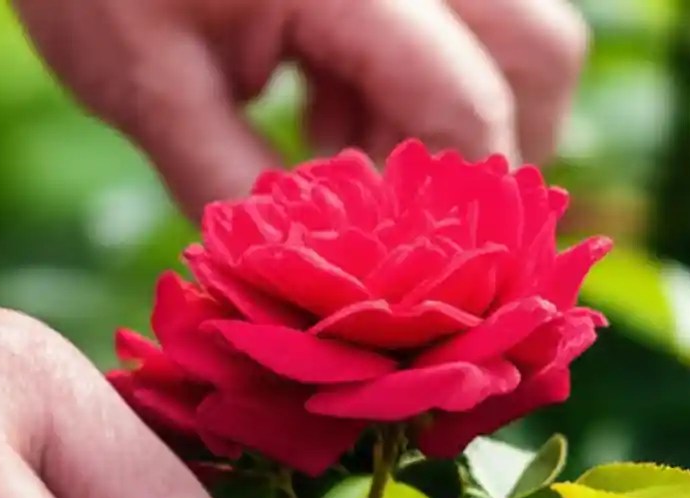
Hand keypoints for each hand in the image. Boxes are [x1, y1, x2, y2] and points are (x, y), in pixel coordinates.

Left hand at [13, 0, 588, 214]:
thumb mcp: (148, 90)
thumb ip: (234, 186)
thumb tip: (315, 279)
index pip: (462, 105)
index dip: (445, 207)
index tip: (401, 271)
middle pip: (540, 50)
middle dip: (496, 150)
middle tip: (412, 220)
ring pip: (518, 28)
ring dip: (454, 111)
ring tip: (340, 152)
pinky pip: (464, 15)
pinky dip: (420, 75)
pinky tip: (330, 108)